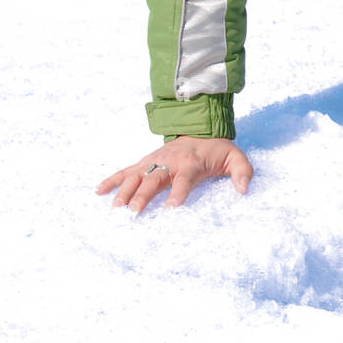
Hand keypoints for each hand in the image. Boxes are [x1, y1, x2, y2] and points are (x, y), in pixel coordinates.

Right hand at [95, 136, 253, 214]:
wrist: (200, 129)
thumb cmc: (217, 150)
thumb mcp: (235, 158)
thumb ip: (243, 172)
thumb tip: (244, 189)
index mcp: (192, 162)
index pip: (184, 179)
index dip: (178, 193)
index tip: (171, 209)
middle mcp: (170, 161)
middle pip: (155, 179)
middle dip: (143, 196)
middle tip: (134, 213)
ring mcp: (154, 161)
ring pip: (136, 176)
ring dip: (125, 191)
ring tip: (115, 208)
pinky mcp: (145, 162)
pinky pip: (125, 171)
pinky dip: (111, 180)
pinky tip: (98, 191)